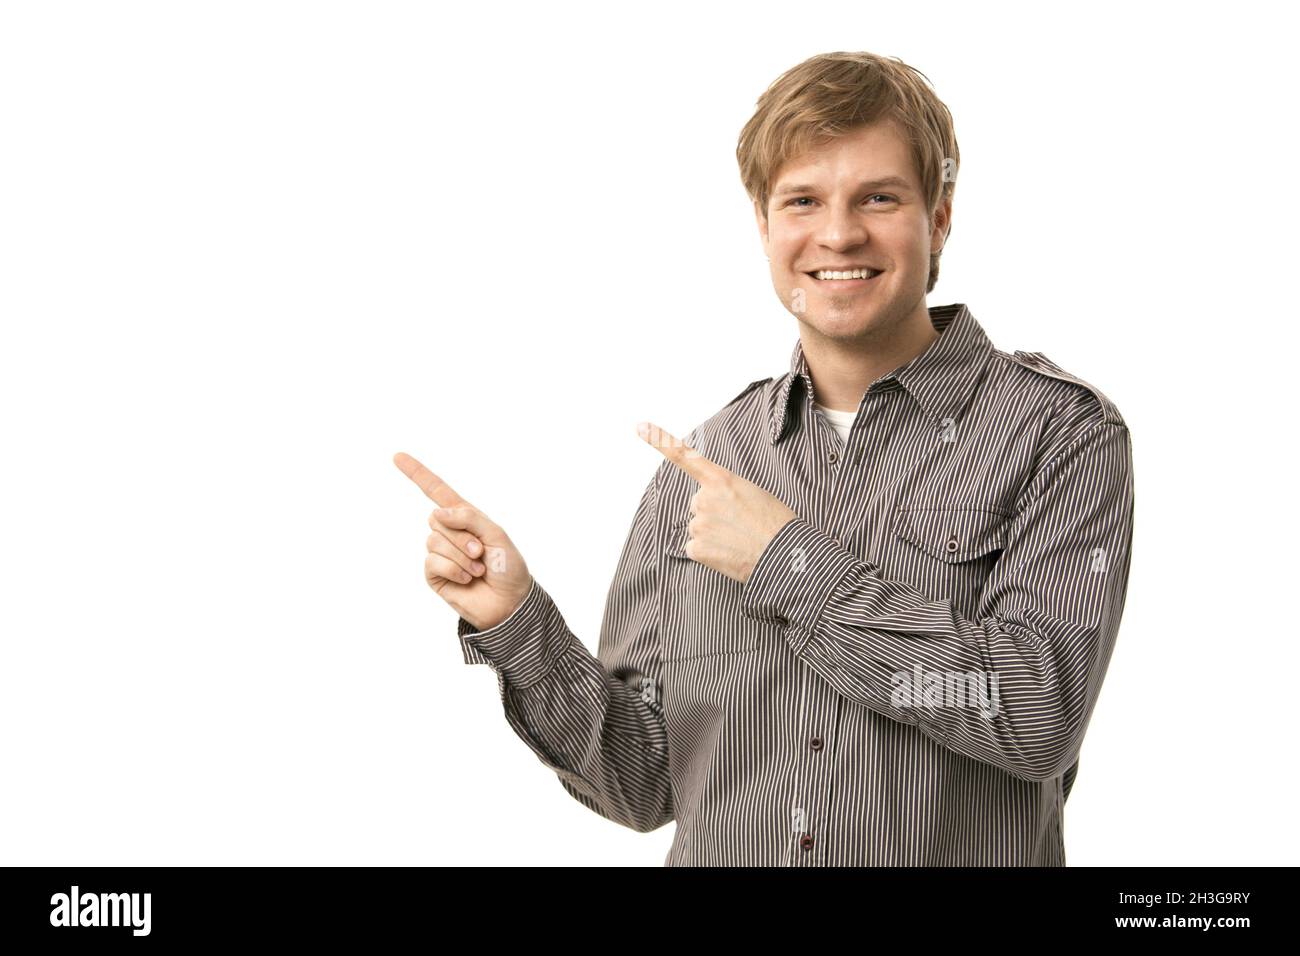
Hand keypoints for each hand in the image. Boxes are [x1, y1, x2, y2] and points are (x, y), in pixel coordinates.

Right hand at [393, 451, 532, 631]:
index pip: (437, 491)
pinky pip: (433, 561)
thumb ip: (468, 517)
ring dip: (461, 556)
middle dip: (462, 536)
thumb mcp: (496, 534)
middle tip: (481, 553)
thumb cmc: (508, 567)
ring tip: (478, 569)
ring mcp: (439, 553)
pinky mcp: (434, 574)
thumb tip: (436, 512)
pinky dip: (454, 569)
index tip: (397, 456)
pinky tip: (467, 579)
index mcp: (465, 517)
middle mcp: (449, 532)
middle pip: (437, 519)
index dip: (417, 473)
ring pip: (434, 541)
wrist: (509, 603)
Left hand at [637, 421, 798, 583]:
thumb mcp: (754, 494)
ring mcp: (698, 524)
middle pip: (699, 504)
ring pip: (699, 528)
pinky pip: (696, 548)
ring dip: (715, 535)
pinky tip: (730, 554)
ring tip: (740, 541)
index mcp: (721, 480)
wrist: (785, 556)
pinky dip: (710, 554)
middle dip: (715, 514)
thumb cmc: (777, 524)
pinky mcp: (696, 549)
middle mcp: (704, 499)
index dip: (660, 440)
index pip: (685, 457)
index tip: (640, 427)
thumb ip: (727, 492)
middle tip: (741, 525)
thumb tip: (714, 509)